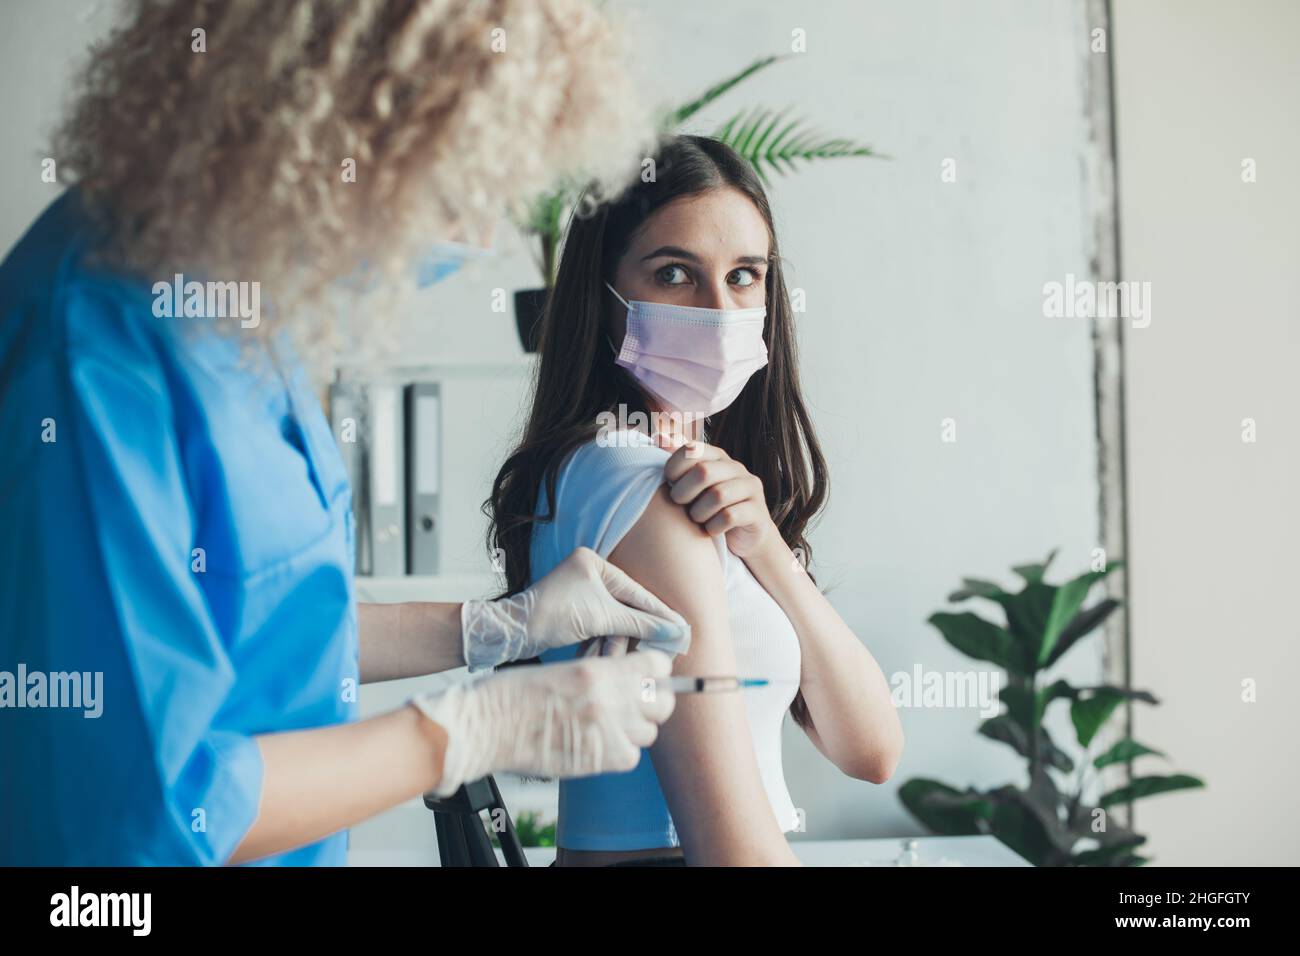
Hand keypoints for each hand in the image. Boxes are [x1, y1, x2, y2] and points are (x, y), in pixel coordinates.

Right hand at [411, 651, 675, 793]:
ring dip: (634, 729)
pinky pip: (630, 757)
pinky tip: (599, 744)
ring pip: (648, 733)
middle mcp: (609, 701)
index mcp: (599, 671)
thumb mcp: (564, 669)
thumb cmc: (515, 693)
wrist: (487, 726)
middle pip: (663, 703)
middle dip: (653, 702)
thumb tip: (629, 680)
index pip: (657, 668)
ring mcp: (606, 733)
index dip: (655, 672)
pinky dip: (620, 753)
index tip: (649, 676)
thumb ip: (602, 675)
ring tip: (608, 725)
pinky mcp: (597, 761)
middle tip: (636, 703)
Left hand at [460, 547, 689, 670]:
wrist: (511, 633)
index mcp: (595, 563)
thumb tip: (674, 630)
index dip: (659, 614)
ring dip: (613, 644)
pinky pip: (598, 627)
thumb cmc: (551, 617)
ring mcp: (581, 592)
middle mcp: (589, 573)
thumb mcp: (600, 619)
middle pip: (626, 608)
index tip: (681, 629)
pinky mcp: (573, 612)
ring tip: (614, 663)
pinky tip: (599, 658)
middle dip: (630, 635)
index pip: (637, 592)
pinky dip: (600, 644)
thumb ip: (639, 623)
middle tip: (654, 654)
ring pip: (612, 622)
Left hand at [659, 437, 777, 558]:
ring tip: (696, 519)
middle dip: (684, 492)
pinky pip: (730, 516)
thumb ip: (678, 463)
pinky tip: (711, 530)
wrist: (744, 537)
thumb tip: (659, 437)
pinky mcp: (758, 512)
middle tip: (680, 505)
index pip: (691, 450)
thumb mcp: (692, 486)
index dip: (673, 468)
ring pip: (718, 495)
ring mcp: (750, 488)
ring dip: (699, 512)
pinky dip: (714, 527)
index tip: (669, 484)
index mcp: (717, 456)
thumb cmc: (710, 509)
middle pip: (704, 472)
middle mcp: (736, 468)